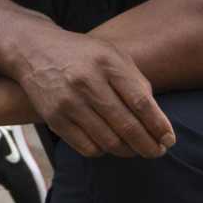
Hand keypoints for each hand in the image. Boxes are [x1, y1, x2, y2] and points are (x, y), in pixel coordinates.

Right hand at [15, 31, 175, 159]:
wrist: (34, 50)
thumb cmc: (82, 54)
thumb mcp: (112, 55)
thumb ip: (135, 81)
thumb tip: (156, 120)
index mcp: (107, 63)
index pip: (141, 102)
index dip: (158, 126)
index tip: (169, 140)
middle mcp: (87, 82)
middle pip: (127, 126)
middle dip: (147, 145)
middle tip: (157, 151)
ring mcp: (68, 102)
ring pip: (108, 141)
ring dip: (127, 151)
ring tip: (136, 149)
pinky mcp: (54, 118)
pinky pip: (87, 147)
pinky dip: (103, 151)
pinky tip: (109, 144)